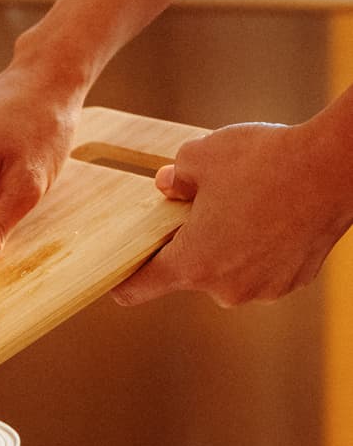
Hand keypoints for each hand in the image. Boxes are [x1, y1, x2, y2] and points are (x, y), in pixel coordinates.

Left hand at [113, 118, 352, 305]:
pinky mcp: (295, 281)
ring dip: (224, 245)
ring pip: (226, 268)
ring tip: (242, 204)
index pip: (140, 287)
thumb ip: (174, 178)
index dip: (123, 280)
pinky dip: (256, 248)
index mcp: (193, 264)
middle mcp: (227, 289)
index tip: (115, 277)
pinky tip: (269, 214)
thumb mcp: (199, 156)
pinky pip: (259, 267)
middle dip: (186, 242)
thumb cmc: (262, 161)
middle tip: (198, 206)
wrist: (336, 167)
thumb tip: (167, 186)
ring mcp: (264, 289)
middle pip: (189, 270)